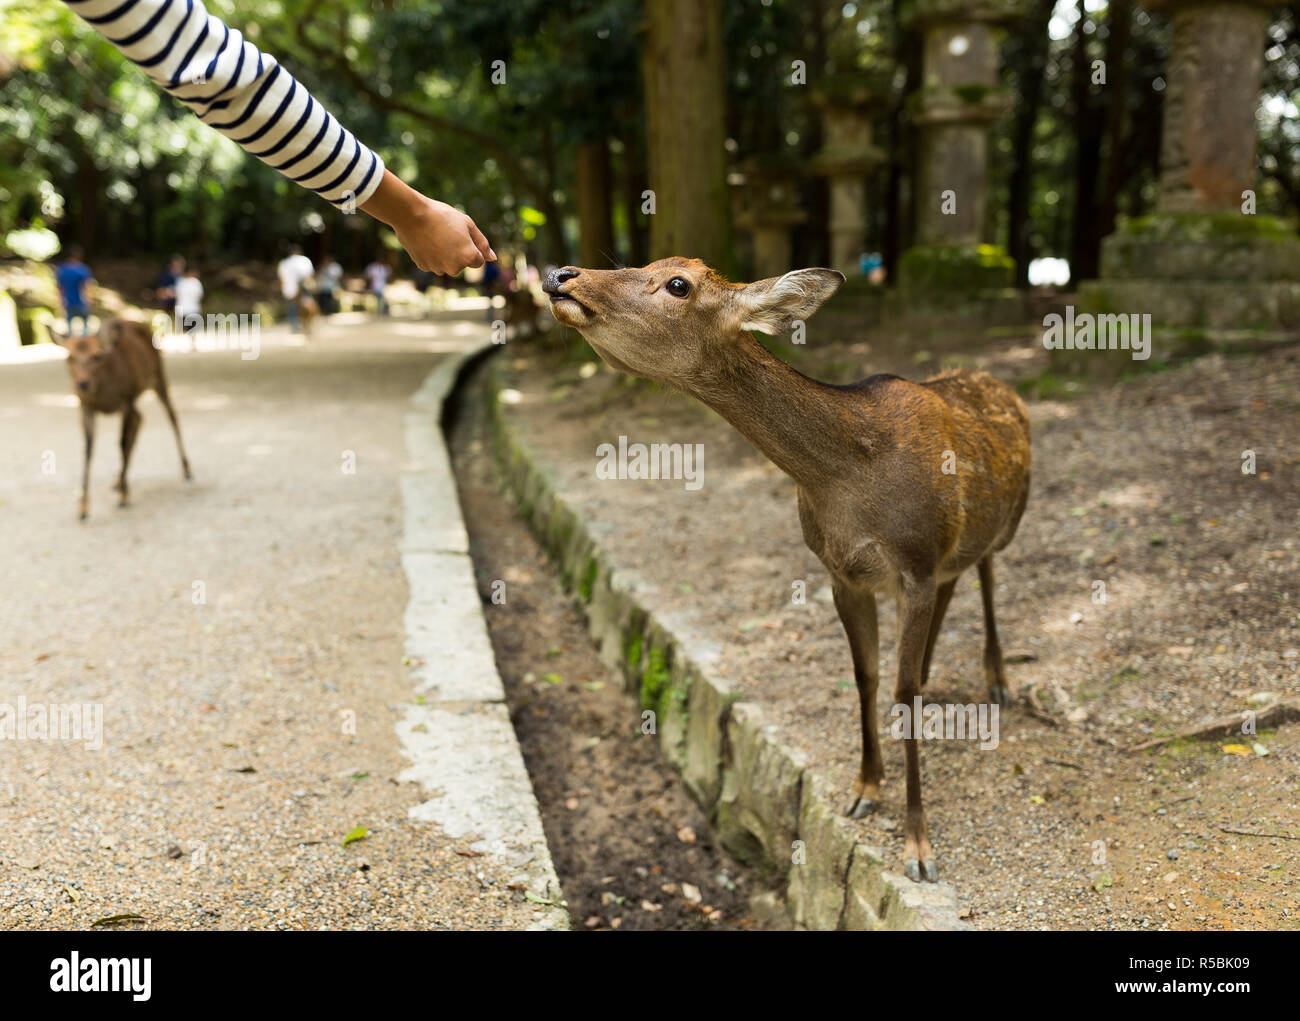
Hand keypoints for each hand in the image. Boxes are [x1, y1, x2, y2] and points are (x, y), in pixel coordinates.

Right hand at [360, 170, 494, 274]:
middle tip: (446, 232)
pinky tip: (425, 239)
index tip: (460, 234)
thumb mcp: (467, 224)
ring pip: (446, 264)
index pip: (478, 260)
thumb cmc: (442, 216)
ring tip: (435, 235)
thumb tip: (493, 259)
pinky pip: (432, 262)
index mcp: (468, 257)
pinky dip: (431, 254)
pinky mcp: (423, 267)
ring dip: (444, 254)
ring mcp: (437, 269)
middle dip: (458, 252)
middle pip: (462, 264)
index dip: (471, 246)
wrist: (411, 214)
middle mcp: (454, 268)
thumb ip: (482, 243)